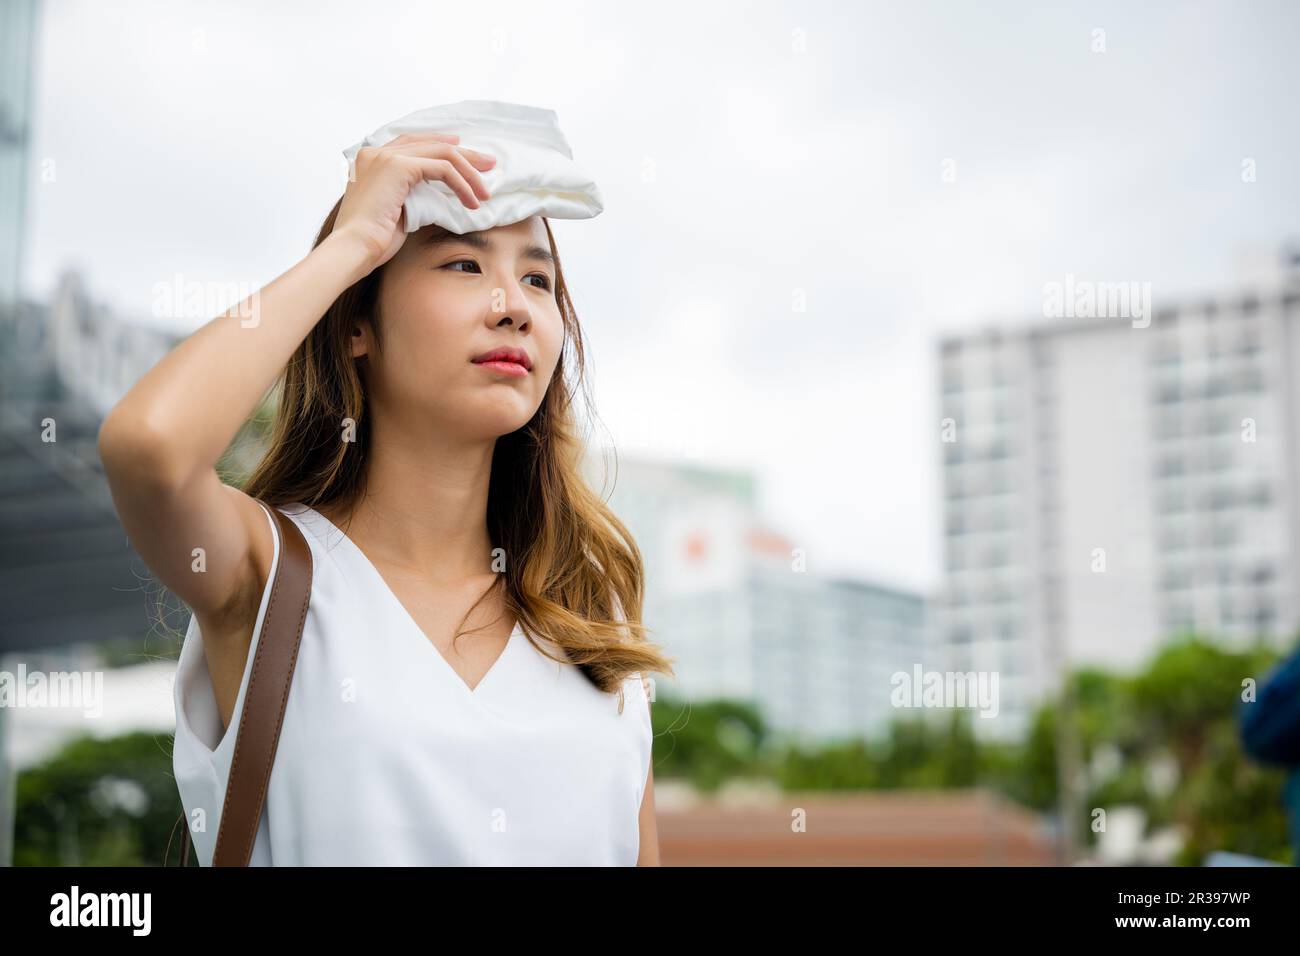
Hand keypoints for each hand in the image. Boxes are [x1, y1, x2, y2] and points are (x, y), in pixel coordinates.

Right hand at [331, 132, 496, 272]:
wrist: (354, 248)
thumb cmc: (372, 240)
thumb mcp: (396, 210)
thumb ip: (412, 194)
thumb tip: (440, 195)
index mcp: (371, 159)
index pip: (415, 143)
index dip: (442, 146)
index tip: (467, 156)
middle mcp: (377, 152)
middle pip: (432, 144)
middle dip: (465, 155)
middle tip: (489, 166)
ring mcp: (386, 156)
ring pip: (442, 153)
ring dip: (469, 173)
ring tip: (485, 193)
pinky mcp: (398, 166)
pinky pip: (442, 168)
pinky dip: (462, 184)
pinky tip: (472, 202)